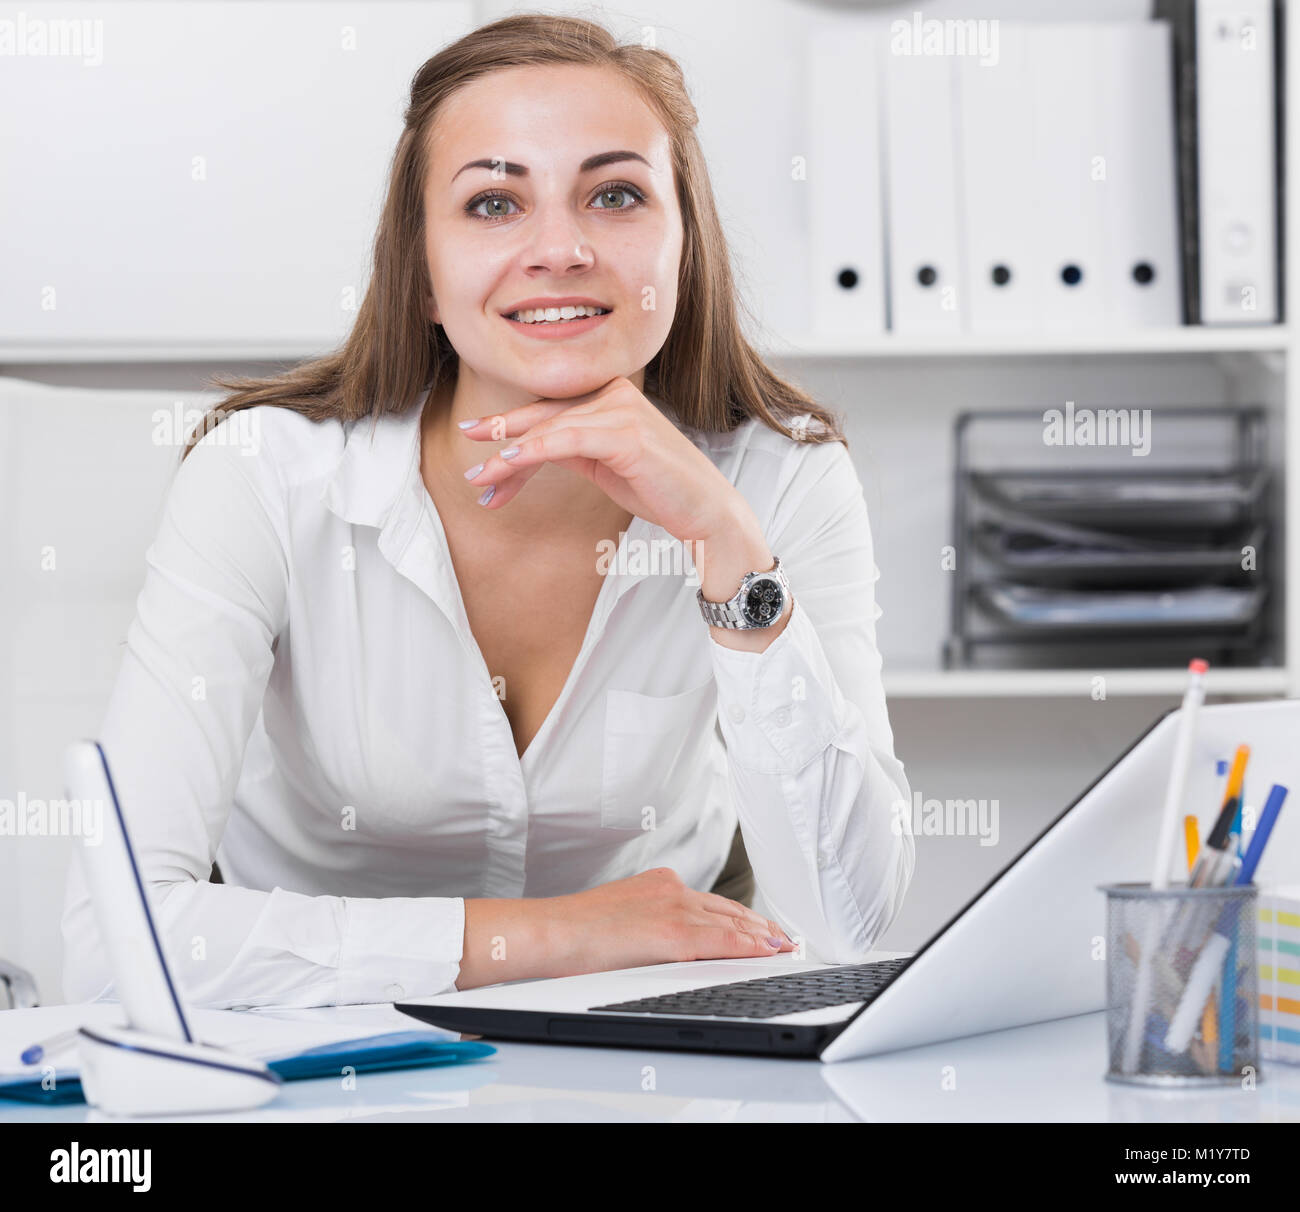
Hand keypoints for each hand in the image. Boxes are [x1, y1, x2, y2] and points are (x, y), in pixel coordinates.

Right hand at [456, 868, 796, 989]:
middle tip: (781, 939)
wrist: (551, 932)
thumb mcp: (618, 918)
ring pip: (732, 922)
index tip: (759, 928)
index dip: (740, 916)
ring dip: (761, 936)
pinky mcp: (672, 932)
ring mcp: (673, 908)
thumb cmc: (573, 933)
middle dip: (758, 925)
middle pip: (727, 909)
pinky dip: (749, 945)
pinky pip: (723, 939)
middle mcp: (670, 890)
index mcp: (657, 885)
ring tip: (782, 947)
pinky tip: (765, 952)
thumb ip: (646, 923)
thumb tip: (662, 944)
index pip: (709, 902)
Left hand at [459, 376, 749, 543]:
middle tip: (467, 445)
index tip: (479, 442)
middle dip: (502, 434)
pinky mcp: (626, 434)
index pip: (551, 411)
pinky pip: (567, 439)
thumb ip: (574, 449)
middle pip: (544, 415)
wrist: (707, 513)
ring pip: (550, 428)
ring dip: (509, 454)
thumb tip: (530, 451)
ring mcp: (622, 410)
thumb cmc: (662, 490)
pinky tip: (508, 463)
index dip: (512, 428)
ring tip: (479, 477)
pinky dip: (533, 450)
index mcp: (611, 398)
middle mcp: (615, 395)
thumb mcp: (606, 465)